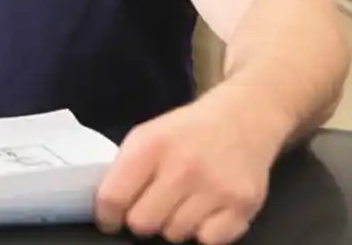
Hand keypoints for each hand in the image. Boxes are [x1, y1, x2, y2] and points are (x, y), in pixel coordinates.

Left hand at [93, 87, 291, 243]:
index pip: (113, 197)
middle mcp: (184, 167)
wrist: (244, 118)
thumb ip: (126, 169)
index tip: (111, 218)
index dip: (107, 215)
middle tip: (153, 206)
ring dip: (174, 224)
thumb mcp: (148, 135)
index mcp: (151, 145)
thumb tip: (108, 209)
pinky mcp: (243, 204)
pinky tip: (207, 209)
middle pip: (143, 223)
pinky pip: (208, 240)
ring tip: (184, 201)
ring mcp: (216, 187)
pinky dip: (205, 231)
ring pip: (175, 235)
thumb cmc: (188, 131)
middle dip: (143, 219)